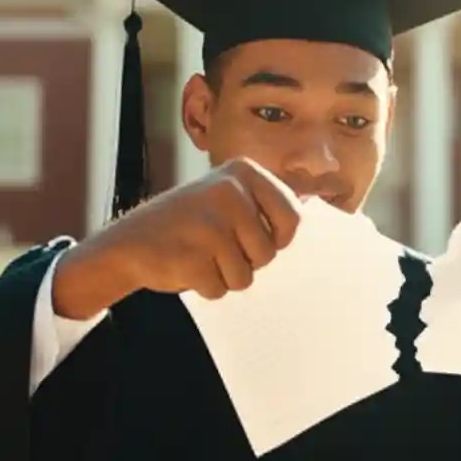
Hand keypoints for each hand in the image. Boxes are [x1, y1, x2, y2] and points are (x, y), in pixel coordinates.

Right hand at [53, 158, 301, 317]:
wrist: (130, 243)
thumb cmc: (191, 224)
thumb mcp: (230, 197)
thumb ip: (268, 202)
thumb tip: (330, 208)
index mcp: (244, 172)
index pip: (293, 218)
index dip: (277, 240)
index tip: (253, 238)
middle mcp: (228, 191)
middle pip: (269, 252)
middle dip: (247, 261)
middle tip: (217, 246)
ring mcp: (209, 224)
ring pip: (246, 276)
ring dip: (224, 275)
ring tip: (200, 255)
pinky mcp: (192, 256)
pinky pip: (219, 288)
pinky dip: (205, 287)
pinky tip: (185, 266)